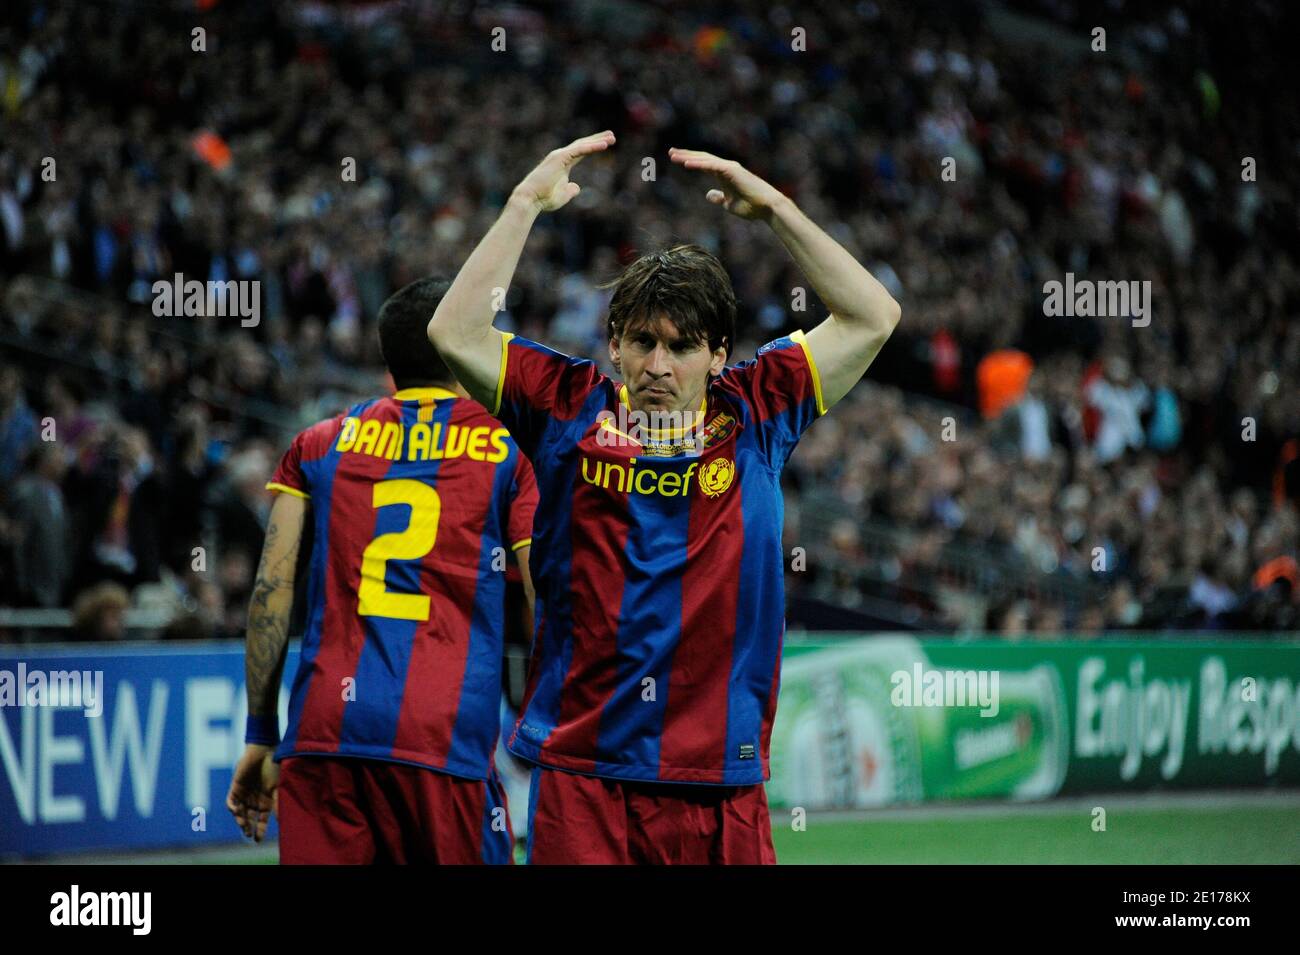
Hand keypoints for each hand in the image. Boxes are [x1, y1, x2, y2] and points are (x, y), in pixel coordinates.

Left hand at [226, 744, 279, 842]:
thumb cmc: (274, 768)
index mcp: (266, 801)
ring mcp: (244, 794)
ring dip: (240, 820)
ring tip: (243, 825)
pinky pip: (231, 802)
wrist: (264, 751)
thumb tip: (282, 821)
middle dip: (249, 828)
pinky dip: (232, 808)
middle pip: (250, 819)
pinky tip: (236, 811)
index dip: (260, 830)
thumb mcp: (277, 788)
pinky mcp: (235, 788)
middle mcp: (254, 800)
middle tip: (249, 835)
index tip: (258, 840)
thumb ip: (277, 804)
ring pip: (240, 813)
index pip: (262, 820)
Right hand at [512, 130, 615, 212]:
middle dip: (598, 139)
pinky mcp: (559, 158)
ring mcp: (559, 155)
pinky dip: (591, 147)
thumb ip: (571, 190)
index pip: (581, 152)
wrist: (530, 200)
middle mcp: (561, 156)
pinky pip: (579, 150)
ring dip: (598, 141)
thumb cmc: (544, 199)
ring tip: (611, 137)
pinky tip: (603, 145)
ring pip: (582, 145)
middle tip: (612, 135)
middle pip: (583, 144)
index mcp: (563, 164)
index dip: (594, 146)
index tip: (607, 143)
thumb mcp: (563, 195)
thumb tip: (577, 187)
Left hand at [669, 148, 787, 221]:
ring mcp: (729, 167)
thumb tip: (708, 194)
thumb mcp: (729, 204)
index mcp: (724, 175)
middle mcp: (726, 167)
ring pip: (705, 159)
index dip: (690, 160)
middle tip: (670, 152)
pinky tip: (686, 163)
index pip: (704, 164)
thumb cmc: (751, 207)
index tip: (676, 159)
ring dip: (688, 157)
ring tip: (673, 156)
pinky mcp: (731, 170)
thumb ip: (719, 197)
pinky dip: (698, 164)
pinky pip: (711, 165)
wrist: (766, 207)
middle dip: (686, 154)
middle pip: (702, 158)